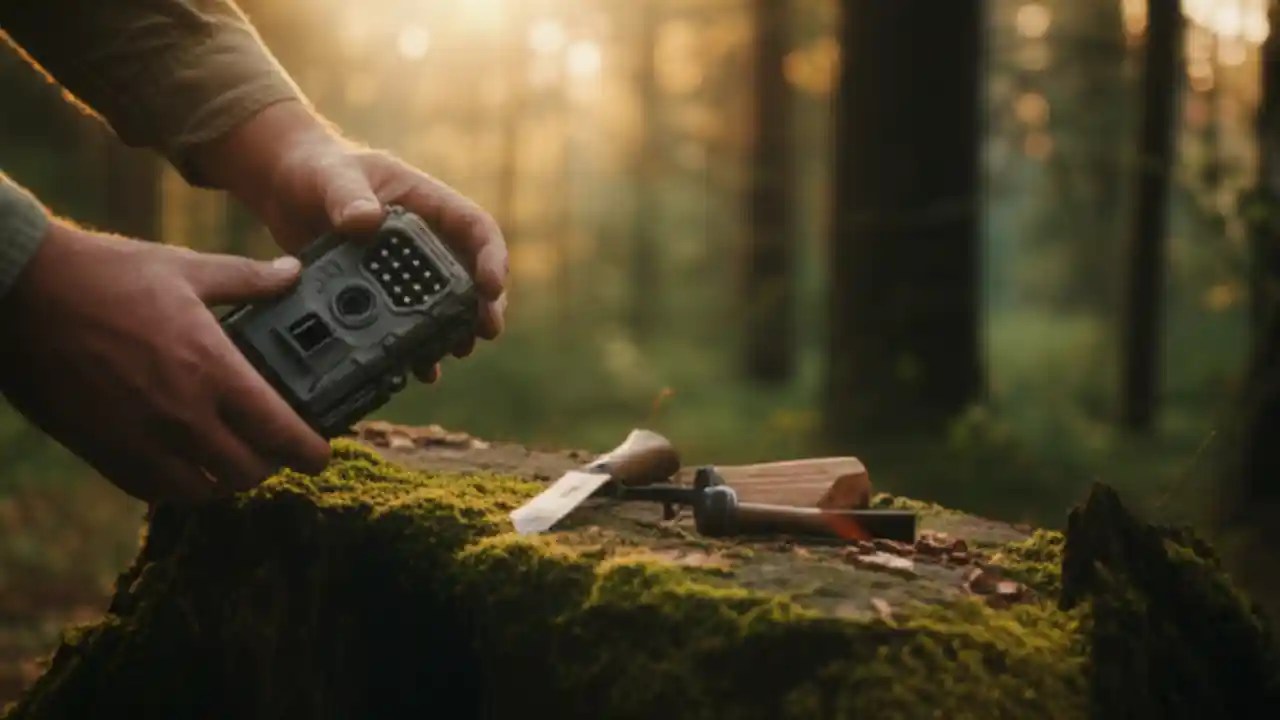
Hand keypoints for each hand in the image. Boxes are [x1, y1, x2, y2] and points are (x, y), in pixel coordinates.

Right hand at [0, 221, 330, 502]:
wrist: (19, 292)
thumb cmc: (104, 275)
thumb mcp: (185, 268)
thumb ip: (248, 279)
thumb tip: (293, 273)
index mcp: (211, 369)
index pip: (279, 431)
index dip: (310, 451)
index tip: (319, 454)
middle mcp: (181, 415)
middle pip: (249, 472)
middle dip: (272, 465)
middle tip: (275, 449)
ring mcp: (140, 440)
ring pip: (204, 492)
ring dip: (226, 482)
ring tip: (231, 459)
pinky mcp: (103, 452)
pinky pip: (155, 491)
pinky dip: (180, 486)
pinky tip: (185, 464)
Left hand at [193, 101, 508, 382]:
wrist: (287, 187)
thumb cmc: (317, 169)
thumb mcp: (332, 177)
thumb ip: (348, 197)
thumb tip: (367, 222)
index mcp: (428, 203)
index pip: (476, 227)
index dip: (491, 256)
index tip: (491, 286)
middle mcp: (427, 238)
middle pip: (471, 272)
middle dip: (483, 303)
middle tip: (487, 330)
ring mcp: (407, 268)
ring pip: (448, 301)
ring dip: (458, 328)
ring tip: (459, 351)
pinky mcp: (384, 292)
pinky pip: (412, 320)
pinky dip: (420, 344)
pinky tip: (423, 367)